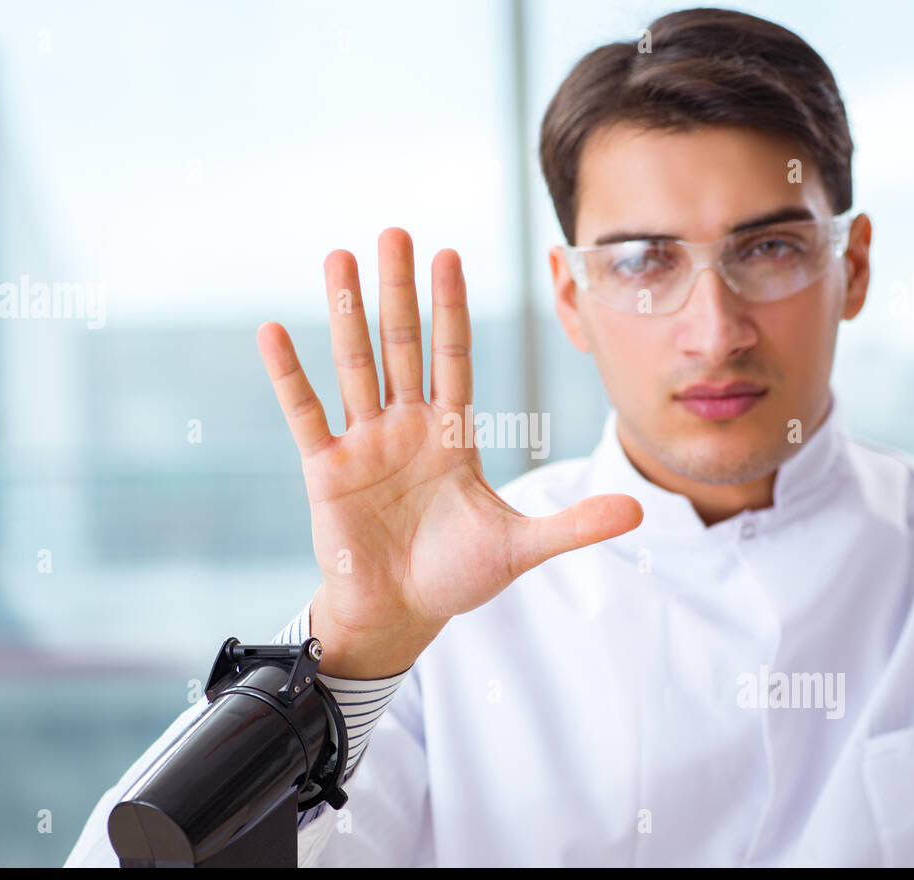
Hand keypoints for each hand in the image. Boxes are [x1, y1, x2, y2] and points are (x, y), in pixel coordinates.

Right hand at [257, 228, 642, 678]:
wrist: (401, 614)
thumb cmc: (456, 576)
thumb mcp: (520, 546)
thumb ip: (574, 525)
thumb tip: (640, 509)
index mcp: (451, 434)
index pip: (454, 358)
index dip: (452, 309)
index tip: (449, 255)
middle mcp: (406, 427)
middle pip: (403, 345)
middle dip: (400, 290)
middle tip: (394, 232)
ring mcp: (364, 443)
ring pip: (354, 365)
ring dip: (346, 312)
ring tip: (339, 257)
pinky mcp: (326, 470)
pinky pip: (305, 413)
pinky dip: (288, 374)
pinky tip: (272, 330)